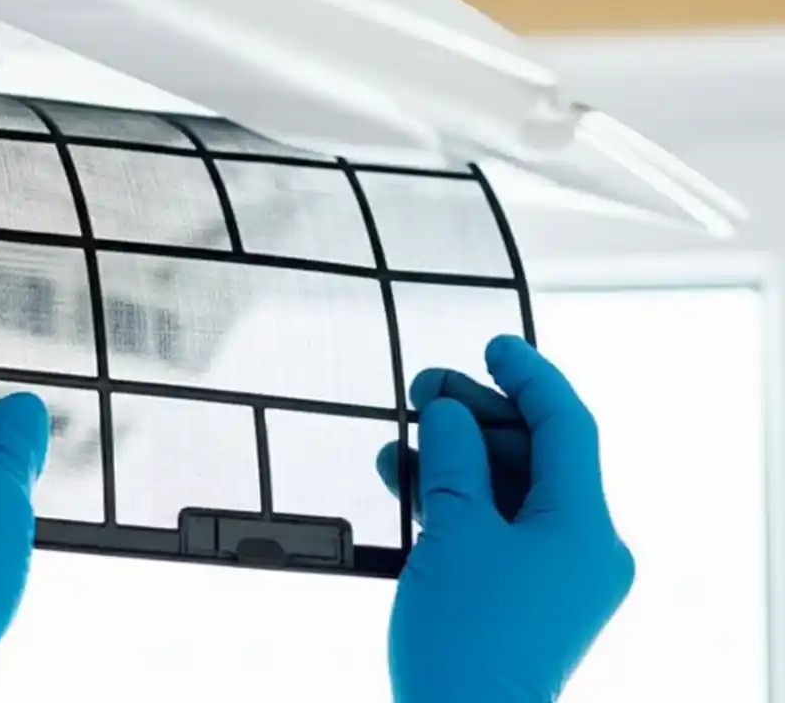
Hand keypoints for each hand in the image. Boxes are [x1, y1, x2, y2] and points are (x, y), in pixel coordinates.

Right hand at [376, 335, 633, 701]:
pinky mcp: (521, 597)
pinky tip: (409, 481)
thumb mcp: (455, 532)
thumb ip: (454, 458)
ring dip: (455, 460)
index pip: (566, 427)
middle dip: (476, 418)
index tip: (493, 345)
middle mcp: (580, 549)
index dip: (528, 376)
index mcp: (584, 529)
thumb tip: (447, 409)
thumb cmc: (465, 640)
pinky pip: (494, 528)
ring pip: (508, 491)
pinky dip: (456, 502)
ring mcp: (552, 576)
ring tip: (400, 439)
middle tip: (421, 387)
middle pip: (534, 456)